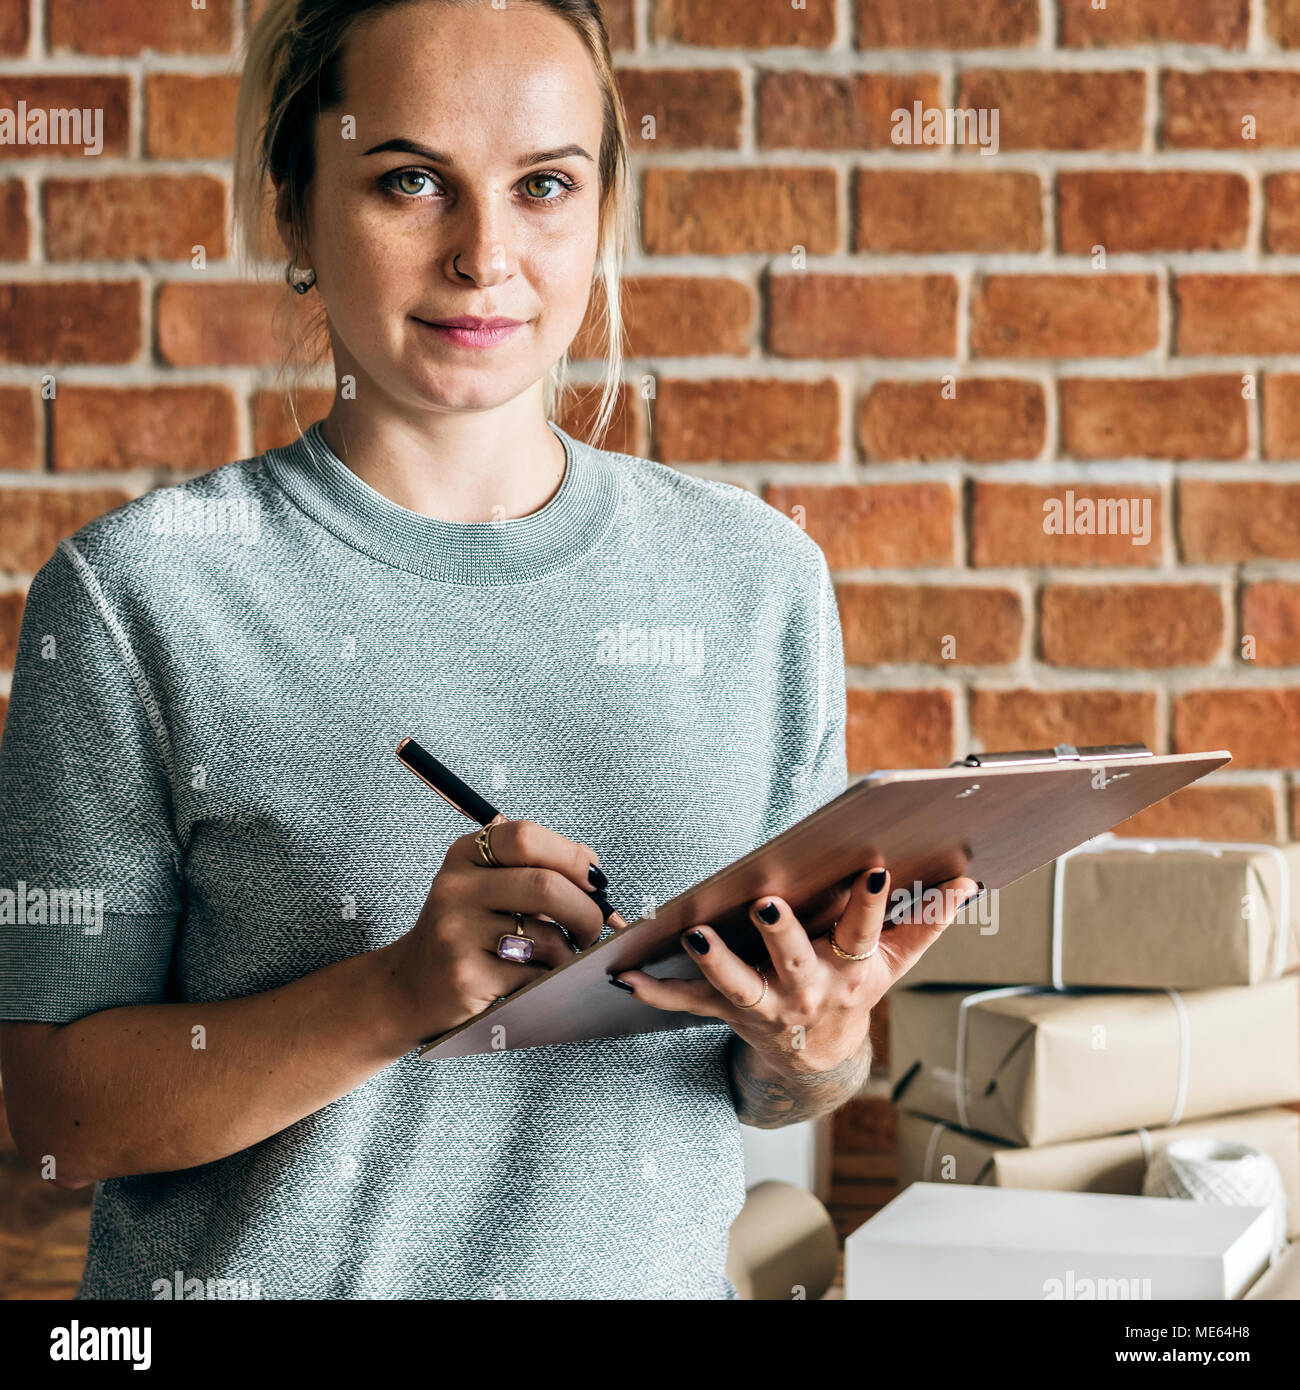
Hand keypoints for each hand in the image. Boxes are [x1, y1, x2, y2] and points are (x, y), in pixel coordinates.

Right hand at [381, 816, 624, 1047]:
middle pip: (545, 886)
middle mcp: (455, 888)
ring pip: (546, 937)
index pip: (526, 837)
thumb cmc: (466, 931)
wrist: (410, 987)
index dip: (572, 857)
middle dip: (586, 911)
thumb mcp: (486, 886)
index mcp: (465, 855)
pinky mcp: (466, 976)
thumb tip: (595, 875)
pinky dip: (549, 977)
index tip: (594, 881)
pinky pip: (535, 974)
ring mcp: (457, 932)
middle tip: (591, 928)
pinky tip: (533, 976)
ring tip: (558, 956)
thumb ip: (534, 870)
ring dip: (568, 952)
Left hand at [611, 867, 980, 1076]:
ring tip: (693, 934)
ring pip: (738, 986)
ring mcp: (765, 1006)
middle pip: (795, 960)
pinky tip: (626, 977)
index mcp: (850, 971)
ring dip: (716, 961)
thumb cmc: (853, 988)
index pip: (863, 932)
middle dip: (781, 934)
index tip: (872, 870)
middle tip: (767, 904)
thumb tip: (967, 881)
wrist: (816, 1058)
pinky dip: (657, 992)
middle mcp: (807, 991)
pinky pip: (689, 1005)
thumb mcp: (893, 964)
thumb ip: (926, 922)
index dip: (869, 904)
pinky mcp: (728, 1013)